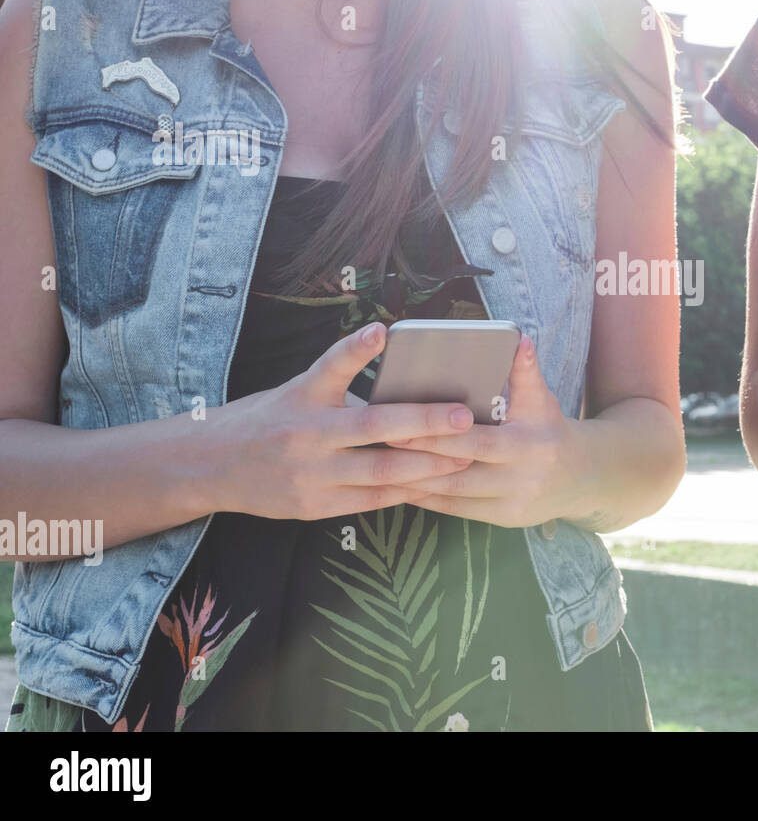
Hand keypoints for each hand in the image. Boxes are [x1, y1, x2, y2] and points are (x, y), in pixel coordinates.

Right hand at [205, 322, 476, 518]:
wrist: (210, 466)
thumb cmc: (267, 418)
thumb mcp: (299, 388)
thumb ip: (342, 375)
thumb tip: (388, 345)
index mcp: (305, 400)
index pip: (333, 369)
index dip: (358, 351)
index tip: (383, 333)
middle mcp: (308, 438)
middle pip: (374, 432)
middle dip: (424, 426)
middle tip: (464, 418)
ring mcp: (311, 476)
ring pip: (380, 475)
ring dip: (426, 467)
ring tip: (465, 458)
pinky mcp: (314, 507)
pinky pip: (370, 502)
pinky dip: (403, 492)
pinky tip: (433, 484)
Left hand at [388, 335, 579, 526]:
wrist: (582, 477)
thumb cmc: (549, 429)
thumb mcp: (542, 400)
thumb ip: (525, 372)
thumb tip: (517, 337)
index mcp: (529, 444)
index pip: (478, 442)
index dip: (440, 436)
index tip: (404, 424)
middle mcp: (522, 478)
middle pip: (461, 472)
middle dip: (419, 459)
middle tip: (382, 444)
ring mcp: (513, 503)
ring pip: (455, 495)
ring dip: (417, 483)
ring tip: (383, 467)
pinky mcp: (504, 520)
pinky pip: (459, 511)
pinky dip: (430, 499)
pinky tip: (404, 487)